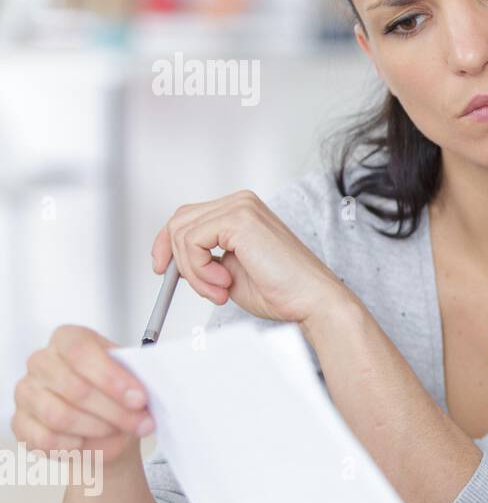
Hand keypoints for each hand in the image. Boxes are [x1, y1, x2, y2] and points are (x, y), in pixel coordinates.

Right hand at [11, 325, 152, 464]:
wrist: (105, 428)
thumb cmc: (117, 395)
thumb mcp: (132, 379)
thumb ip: (135, 378)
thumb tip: (141, 393)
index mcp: (68, 339)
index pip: (81, 350)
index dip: (111, 377)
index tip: (139, 399)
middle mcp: (41, 361)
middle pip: (75, 388)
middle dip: (115, 411)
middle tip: (141, 423)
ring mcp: (26, 391)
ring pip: (59, 416)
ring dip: (97, 428)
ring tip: (116, 430)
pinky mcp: (20, 422)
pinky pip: (46, 439)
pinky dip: (74, 445)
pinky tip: (88, 440)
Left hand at [151, 189, 352, 325]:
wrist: (311, 300)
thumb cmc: (281, 290)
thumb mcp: (229, 271)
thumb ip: (204, 259)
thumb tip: (172, 261)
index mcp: (241, 210)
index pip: (188, 216)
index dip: (167, 243)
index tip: (162, 268)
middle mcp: (241, 202)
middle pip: (180, 220)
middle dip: (178, 260)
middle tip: (202, 288)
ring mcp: (241, 207)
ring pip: (182, 233)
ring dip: (193, 271)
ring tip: (219, 290)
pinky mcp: (239, 219)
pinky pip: (192, 241)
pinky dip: (199, 269)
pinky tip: (223, 283)